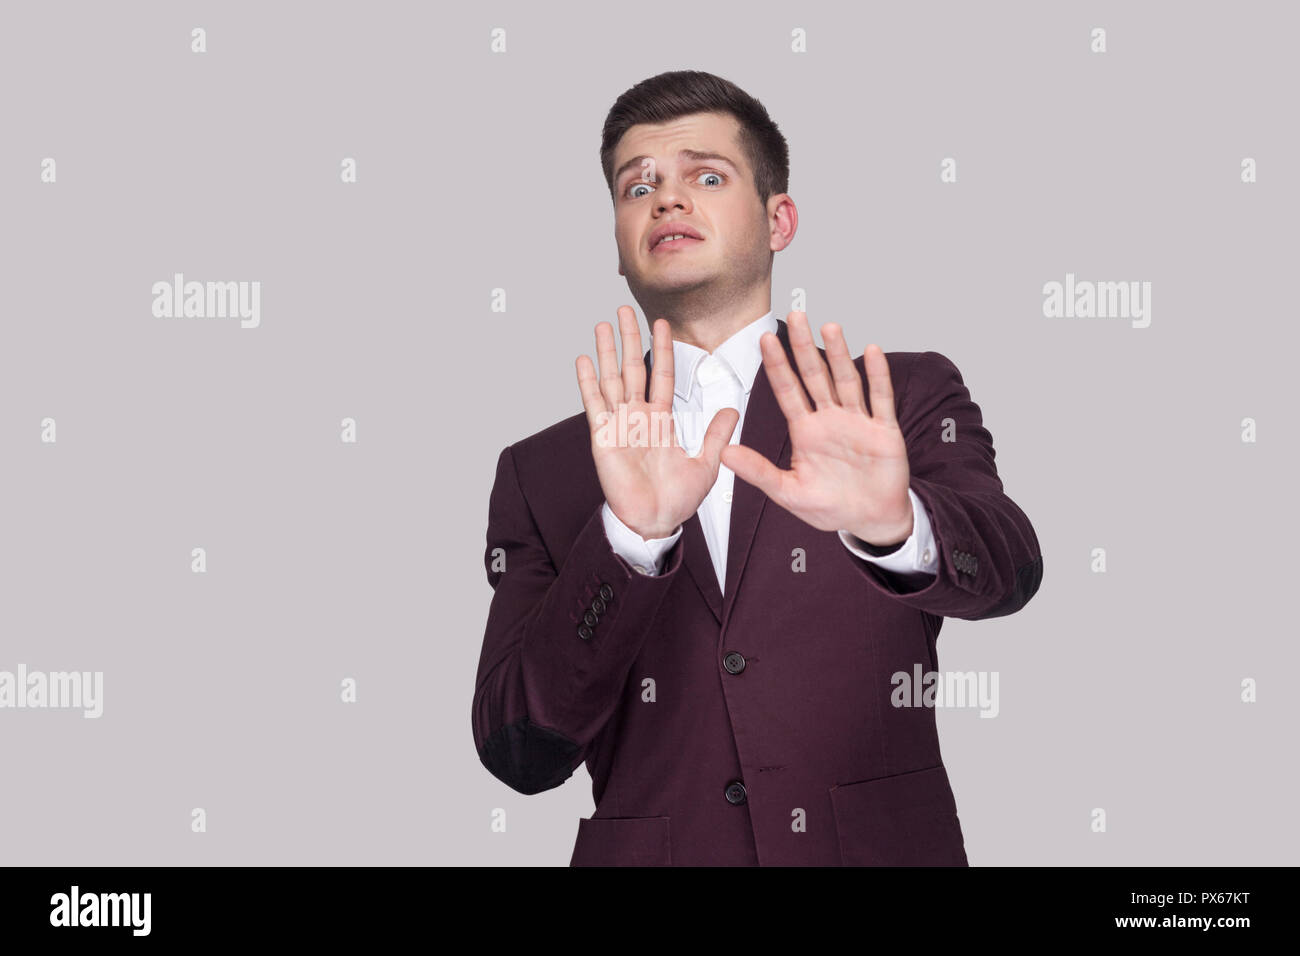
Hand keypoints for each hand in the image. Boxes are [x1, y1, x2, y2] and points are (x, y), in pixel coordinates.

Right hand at [576, 306, 738, 539]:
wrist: (656, 521)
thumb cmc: (677, 499)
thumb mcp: (707, 463)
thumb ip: (716, 434)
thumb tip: (733, 409)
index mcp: (661, 420)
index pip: (662, 375)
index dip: (662, 349)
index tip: (661, 324)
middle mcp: (638, 417)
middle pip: (632, 369)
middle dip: (629, 339)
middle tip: (625, 310)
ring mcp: (619, 425)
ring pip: (611, 380)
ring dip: (607, 352)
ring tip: (604, 324)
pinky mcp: (603, 437)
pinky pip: (595, 405)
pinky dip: (587, 382)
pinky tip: (584, 359)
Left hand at [720, 311, 912, 545]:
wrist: (871, 520)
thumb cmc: (832, 507)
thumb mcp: (788, 492)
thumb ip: (758, 472)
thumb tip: (725, 454)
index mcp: (806, 432)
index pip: (787, 391)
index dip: (777, 365)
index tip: (765, 339)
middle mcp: (830, 420)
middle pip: (815, 376)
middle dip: (805, 347)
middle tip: (796, 316)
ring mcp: (857, 422)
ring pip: (847, 380)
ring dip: (839, 354)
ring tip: (829, 327)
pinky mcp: (883, 430)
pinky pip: (880, 399)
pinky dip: (878, 376)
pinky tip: (871, 352)